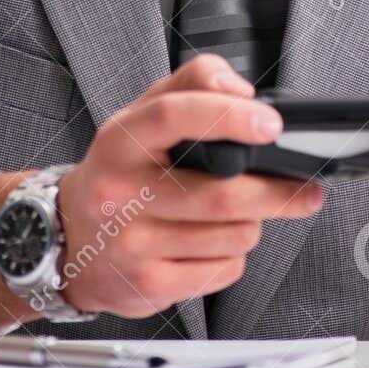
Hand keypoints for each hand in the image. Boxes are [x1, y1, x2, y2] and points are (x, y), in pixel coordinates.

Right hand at [54, 55, 323, 318]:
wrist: (65, 237)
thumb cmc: (117, 172)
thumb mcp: (141, 115)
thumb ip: (191, 84)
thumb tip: (240, 91)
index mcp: (120, 142)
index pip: (172, 116)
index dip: (227, 117)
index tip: (269, 124)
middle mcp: (120, 192)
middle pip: (219, 194)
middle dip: (275, 193)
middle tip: (303, 190)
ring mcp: (131, 243)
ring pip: (231, 236)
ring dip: (252, 224)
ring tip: (238, 214)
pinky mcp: (147, 284)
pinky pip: (222, 270)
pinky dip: (233, 256)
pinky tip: (213, 243)